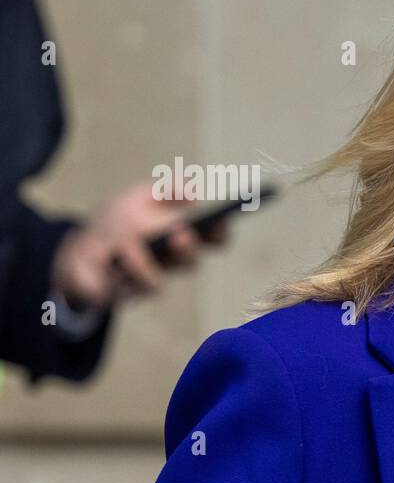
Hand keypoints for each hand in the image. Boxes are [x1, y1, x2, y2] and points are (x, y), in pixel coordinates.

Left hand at [50, 180, 228, 308]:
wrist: (83, 243)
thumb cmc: (121, 218)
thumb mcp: (143, 194)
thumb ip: (169, 189)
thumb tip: (194, 194)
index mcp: (183, 237)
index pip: (213, 240)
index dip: (220, 233)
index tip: (219, 220)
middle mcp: (172, 262)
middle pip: (190, 263)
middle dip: (187, 249)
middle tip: (179, 231)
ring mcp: (147, 281)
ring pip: (155, 284)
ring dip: (143, 266)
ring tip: (130, 247)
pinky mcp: (119, 293)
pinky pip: (116, 292)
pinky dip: (111, 280)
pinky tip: (105, 264)